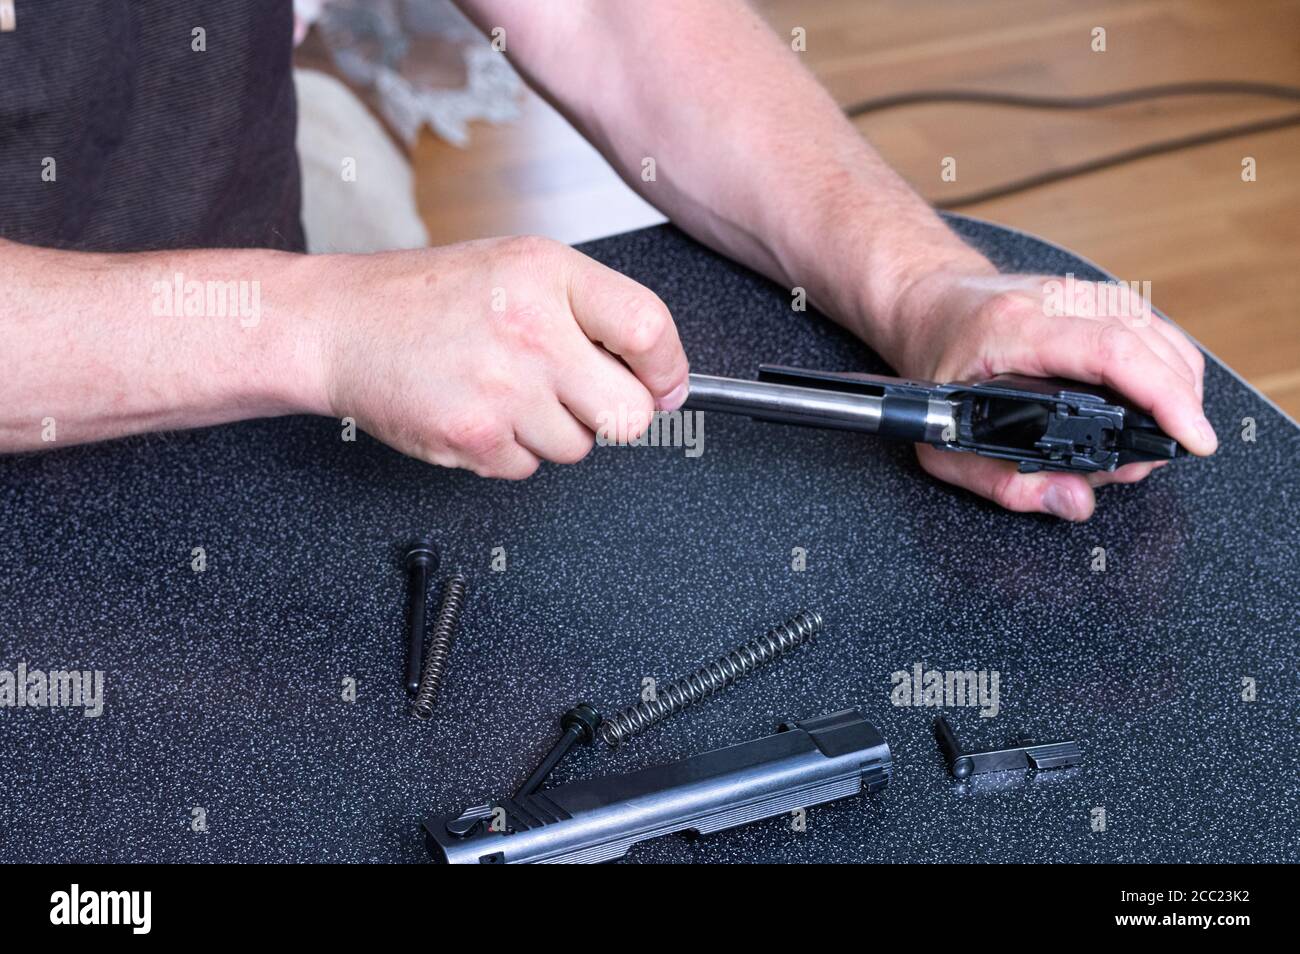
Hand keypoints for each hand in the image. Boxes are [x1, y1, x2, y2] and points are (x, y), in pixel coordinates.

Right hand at [311, 236, 689, 477]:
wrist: (341, 325)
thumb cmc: (431, 298)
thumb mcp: (520, 269)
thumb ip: (592, 310)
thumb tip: (660, 374)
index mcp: (548, 275)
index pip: (649, 329)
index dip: (668, 369)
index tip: (664, 383)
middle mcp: (530, 329)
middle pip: (629, 413)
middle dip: (615, 415)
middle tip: (582, 396)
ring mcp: (501, 388)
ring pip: (577, 447)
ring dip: (552, 431)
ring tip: (507, 390)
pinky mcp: (473, 436)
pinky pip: (528, 467)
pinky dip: (509, 450)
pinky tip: (478, 410)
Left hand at [881, 266, 1214, 519]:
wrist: (928, 303)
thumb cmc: (932, 366)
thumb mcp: (944, 443)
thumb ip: (1004, 484)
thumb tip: (1074, 501)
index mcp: (1014, 330)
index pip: (1110, 352)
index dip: (1163, 395)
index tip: (1191, 437)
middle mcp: (1052, 299)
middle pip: (1147, 343)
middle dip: (1173, 407)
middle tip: (1153, 455)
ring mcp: (1077, 291)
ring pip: (1158, 331)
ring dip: (1176, 386)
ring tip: (1157, 434)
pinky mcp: (1092, 294)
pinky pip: (1149, 324)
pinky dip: (1166, 364)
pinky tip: (1159, 397)